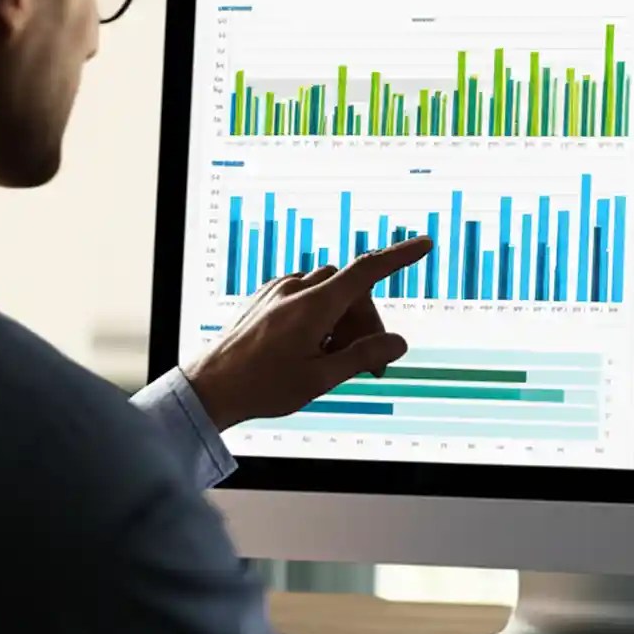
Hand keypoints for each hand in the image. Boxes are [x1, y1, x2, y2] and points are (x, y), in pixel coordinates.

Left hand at [183, 236, 432, 430]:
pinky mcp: (266, 297)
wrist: (210, 388)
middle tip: (371, 366)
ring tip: (332, 361)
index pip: (367, 270)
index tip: (424, 245)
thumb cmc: (262, 386)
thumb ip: (363, 357)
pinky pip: (306, 294)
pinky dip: (320, 315)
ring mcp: (278, 291)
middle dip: (366, 323)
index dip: (400, 257)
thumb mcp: (321, 378)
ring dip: (342, 321)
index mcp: (314, 305)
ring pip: (329, 292)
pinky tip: (310, 347)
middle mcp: (296, 289)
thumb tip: (399, 343)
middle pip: (351, 290)